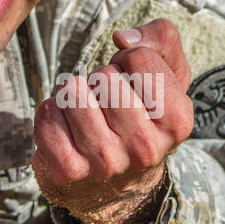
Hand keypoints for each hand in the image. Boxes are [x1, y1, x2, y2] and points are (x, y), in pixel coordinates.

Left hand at [32, 18, 193, 223]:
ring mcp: (105, 161)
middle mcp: (144, 147)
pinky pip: (47, 112)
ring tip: (89, 116)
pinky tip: (68, 131)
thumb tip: (123, 37)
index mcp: (177, 121)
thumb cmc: (141, 116)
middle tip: (108, 104)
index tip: (133, 84)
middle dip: (101, 80)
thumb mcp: (168, 76)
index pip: (140, 57)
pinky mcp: (67, 169)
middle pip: (104, 75)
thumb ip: (161, 39)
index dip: (129, 61)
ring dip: (76, 95)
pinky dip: (53, 113)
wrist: (116, 186)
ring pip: (72, 90)